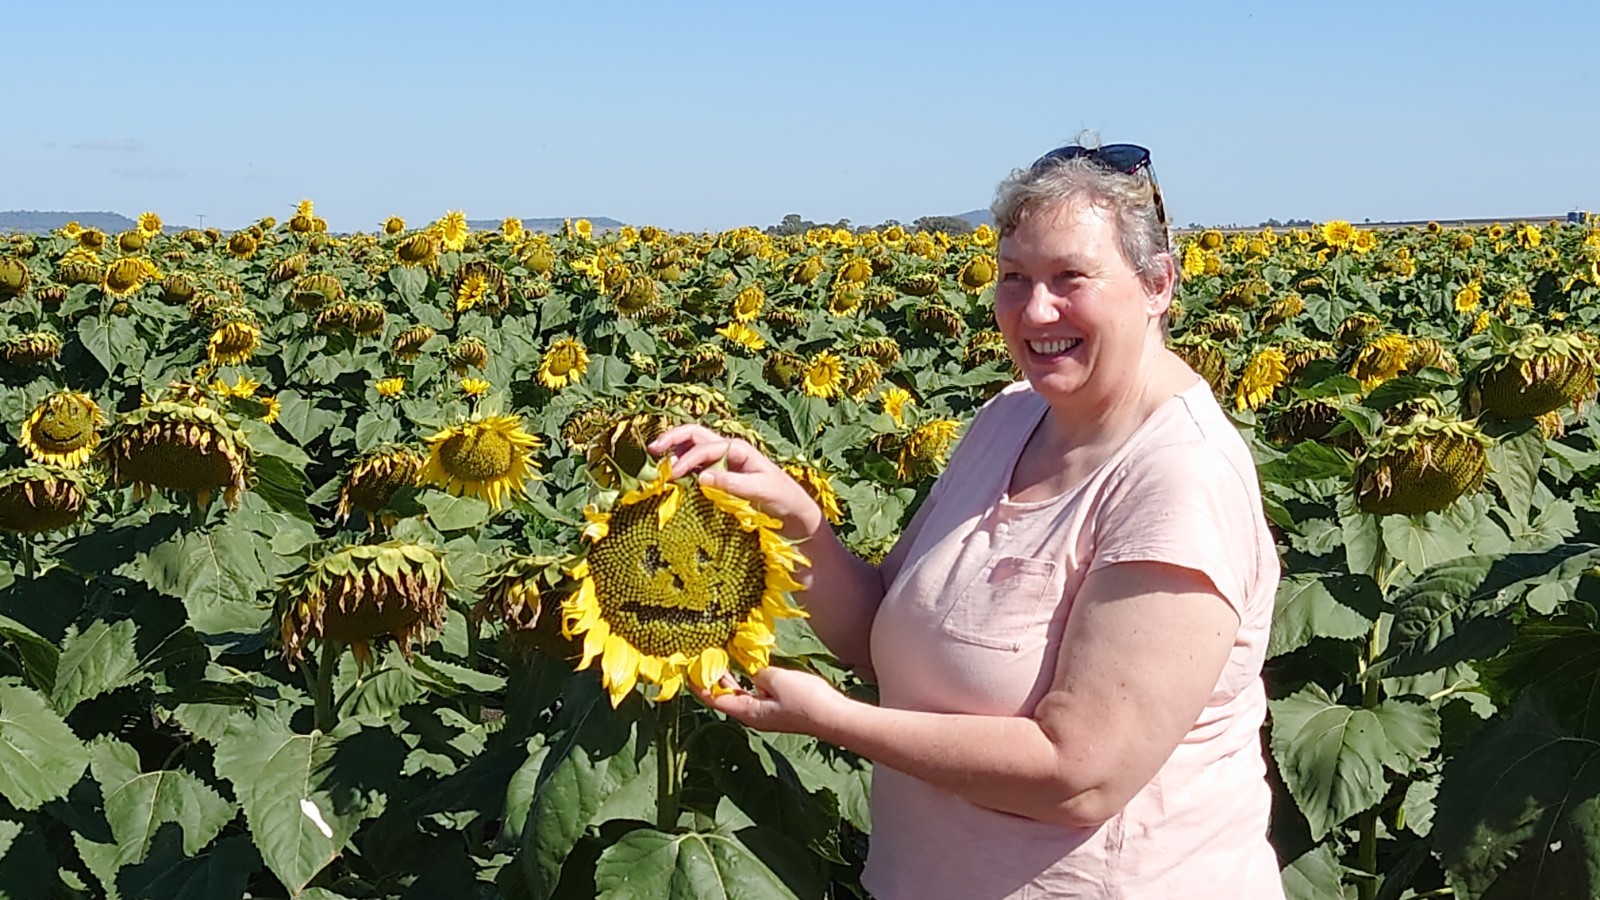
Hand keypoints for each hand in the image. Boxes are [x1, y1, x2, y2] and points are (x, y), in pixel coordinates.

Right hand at [648, 424, 822, 539]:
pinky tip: (673, 475)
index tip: (673, 476)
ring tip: (659, 461)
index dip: (686, 460)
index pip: (705, 447)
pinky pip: (696, 464)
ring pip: (692, 446)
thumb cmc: (782, 497)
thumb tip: (701, 477)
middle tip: (653, 449)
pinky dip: (682, 464)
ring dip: (675, 449)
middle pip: (694, 435)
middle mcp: (729, 450)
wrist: (794, 513)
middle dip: (672, 438)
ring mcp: (723, 462)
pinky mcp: (720, 476)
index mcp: (739, 449)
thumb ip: (732, 483)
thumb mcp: (760, 489)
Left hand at [694, 666, 847, 737]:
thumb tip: (752, 670)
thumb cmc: (804, 700)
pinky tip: (751, 666)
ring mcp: (766, 712)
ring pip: (741, 694)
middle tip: (705, 658)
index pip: (715, 699)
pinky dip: (748, 679)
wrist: (833, 716)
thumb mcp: (776, 679)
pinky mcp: (778, 707)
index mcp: (748, 712)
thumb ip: (759, 672)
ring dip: (731, 678)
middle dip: (714, 679)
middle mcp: (754, 715)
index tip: (688, 671)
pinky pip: (756, 692)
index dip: (700, 685)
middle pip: (726, 697)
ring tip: (723, 659)